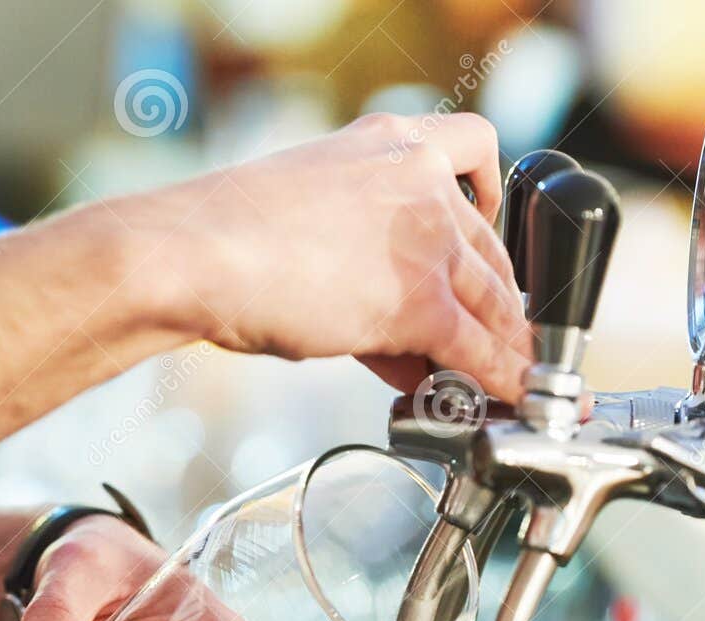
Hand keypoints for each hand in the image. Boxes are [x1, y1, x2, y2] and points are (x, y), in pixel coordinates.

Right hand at [122, 112, 530, 399]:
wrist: (194, 253)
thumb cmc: (225, 233)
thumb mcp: (312, 213)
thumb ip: (363, 252)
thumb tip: (387, 318)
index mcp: (391, 141)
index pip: (475, 155)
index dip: (491, 209)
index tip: (490, 234)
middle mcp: (421, 181)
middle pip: (490, 248)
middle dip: (496, 301)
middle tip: (495, 336)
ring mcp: (426, 240)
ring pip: (495, 302)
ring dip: (508, 347)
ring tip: (509, 377)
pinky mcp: (420, 302)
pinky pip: (478, 348)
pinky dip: (499, 378)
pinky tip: (504, 395)